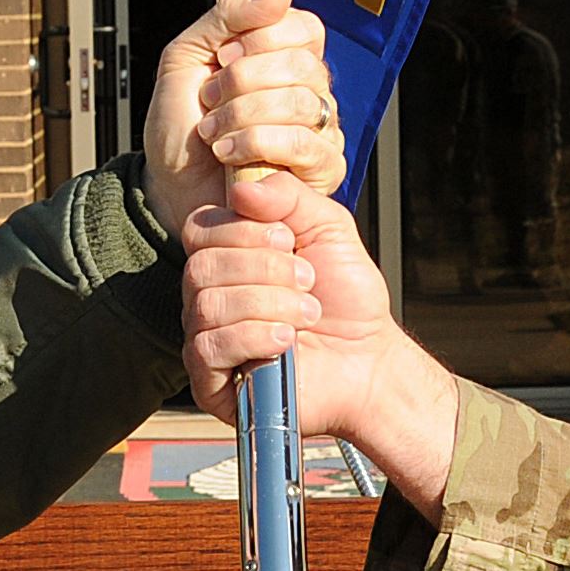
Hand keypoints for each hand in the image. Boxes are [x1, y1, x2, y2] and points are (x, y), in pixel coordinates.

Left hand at [141, 0, 345, 238]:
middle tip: (209, 100)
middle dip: (242, 81)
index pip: (305, 28)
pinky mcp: (322, 171)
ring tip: (211, 133)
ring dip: (242, 115)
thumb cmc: (179, 123)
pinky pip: (306, 146)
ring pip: (302, 104)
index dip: (262, 38)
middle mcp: (311, 91)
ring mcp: (321, 131)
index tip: (223, 56)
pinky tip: (228, 154)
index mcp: (286, 57)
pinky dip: (257, 145)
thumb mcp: (186, 55)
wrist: (167, 185)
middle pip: (303, 65)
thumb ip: (227, 17)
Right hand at [181, 186, 458, 511]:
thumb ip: (290, 198)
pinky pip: (208, 347)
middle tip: (308, 281)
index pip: (200, 228)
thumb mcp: (329, 228)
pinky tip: (285, 341)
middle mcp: (207, 295)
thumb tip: (241, 189)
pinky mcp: (209, 381)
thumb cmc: (346, 296)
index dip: (243, 229)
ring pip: (208, 304)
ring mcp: (205, 338)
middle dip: (265, 269)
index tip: (289, 239)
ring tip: (308, 314)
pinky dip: (253, 337)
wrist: (369, 359)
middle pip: (202, 266)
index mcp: (226, 256)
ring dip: (269, 303)